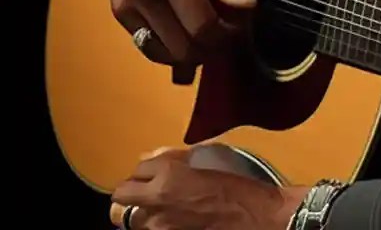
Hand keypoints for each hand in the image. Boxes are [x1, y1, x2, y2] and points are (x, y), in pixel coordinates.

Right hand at [97, 0, 256, 65]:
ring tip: (208, 34)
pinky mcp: (118, 10)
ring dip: (189, 53)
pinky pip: (146, 44)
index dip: (228, 34)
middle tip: (228, 31)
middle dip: (211, 48)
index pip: (203, 27)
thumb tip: (248, 7)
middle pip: (183, 49)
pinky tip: (186, 32)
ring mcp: (126, 5)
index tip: (241, 24)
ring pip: (163, 54)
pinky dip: (169, 46)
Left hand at [109, 146, 305, 229]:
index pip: (136, 170)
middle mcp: (157, 201)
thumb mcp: (209, 164)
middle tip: (145, 194)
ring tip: (160, 211)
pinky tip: (173, 222)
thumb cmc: (240, 189)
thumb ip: (174, 159)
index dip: (147, 172)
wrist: (260, 219)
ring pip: (131, 220)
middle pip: (121, 197)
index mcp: (168, 175)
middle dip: (130, 194)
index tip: (156, 175)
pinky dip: (156, 226)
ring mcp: (160, 226)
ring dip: (142, 213)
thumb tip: (151, 156)